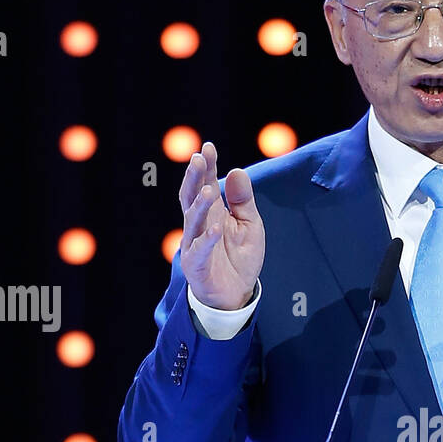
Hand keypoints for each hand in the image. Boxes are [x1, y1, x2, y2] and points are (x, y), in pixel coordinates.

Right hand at [178, 141, 264, 310]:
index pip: (206, 183)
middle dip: (195, 178)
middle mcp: (200, 224)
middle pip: (192, 196)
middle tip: (199, 159)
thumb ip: (244, 201)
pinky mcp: (196, 265)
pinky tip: (217, 227)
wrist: (235, 295)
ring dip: (200, 204)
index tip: (208, 147)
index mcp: (213, 212)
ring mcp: (195, 244)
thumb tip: (237, 171)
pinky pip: (200, 250)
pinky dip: (208, 239)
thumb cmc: (239, 258)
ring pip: (193, 220)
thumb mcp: (250, 225)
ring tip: (210, 190)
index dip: (207, 166)